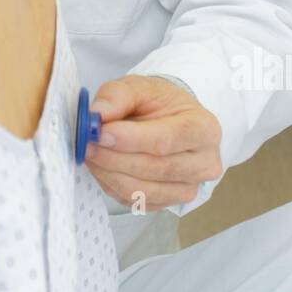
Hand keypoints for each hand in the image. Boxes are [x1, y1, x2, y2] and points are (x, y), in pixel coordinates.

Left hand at [84, 75, 222, 210]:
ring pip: (142, 190)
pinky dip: (112, 185)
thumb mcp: (139, 87)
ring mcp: (188, 188)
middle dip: (113, 157)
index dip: (131, 139)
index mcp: (204, 129)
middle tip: (87, 144)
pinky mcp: (168, 203)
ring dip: (109, 173)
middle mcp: (204, 163)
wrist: (168, 121)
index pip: (166, 139)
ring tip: (91, 153)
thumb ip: (117, 95)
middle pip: (154, 168)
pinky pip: (134, 202)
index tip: (101, 133)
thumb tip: (98, 113)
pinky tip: (103, 167)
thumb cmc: (158, 104)